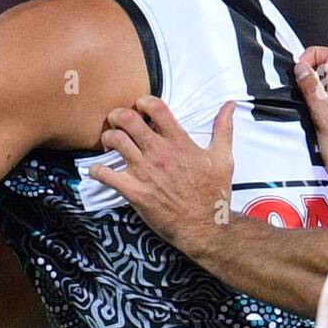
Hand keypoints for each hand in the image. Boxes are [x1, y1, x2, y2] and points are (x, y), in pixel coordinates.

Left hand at [88, 95, 235, 253]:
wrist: (205, 226)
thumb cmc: (214, 194)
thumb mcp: (223, 158)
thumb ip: (224, 129)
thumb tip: (230, 106)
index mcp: (179, 142)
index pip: (156, 108)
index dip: (143, 101)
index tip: (140, 107)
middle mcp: (159, 153)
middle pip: (128, 120)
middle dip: (117, 115)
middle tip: (117, 121)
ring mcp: (144, 171)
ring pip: (115, 141)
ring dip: (107, 137)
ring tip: (109, 142)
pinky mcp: (134, 191)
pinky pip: (105, 175)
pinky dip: (96, 170)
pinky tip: (98, 170)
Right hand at [294, 48, 327, 194]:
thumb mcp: (322, 117)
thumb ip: (313, 90)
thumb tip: (302, 68)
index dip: (313, 55)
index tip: (299, 69)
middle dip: (316, 61)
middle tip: (301, 75)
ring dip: (319, 75)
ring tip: (305, 88)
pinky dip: (322, 89)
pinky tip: (313, 104)